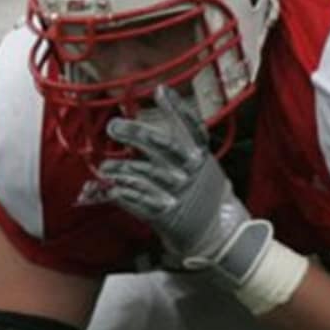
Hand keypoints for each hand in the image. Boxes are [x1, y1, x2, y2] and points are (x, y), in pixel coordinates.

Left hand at [100, 86, 306, 312]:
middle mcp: (191, 173)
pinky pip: (142, 202)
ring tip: (107, 167)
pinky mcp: (167, 215)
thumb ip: (189, 153)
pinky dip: (126, 196)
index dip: (177, 108)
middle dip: (137, 134)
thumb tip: (170, 135)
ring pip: (147, 174)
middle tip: (115, 126)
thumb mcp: (207, 172)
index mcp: (202, 159)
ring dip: (124, 169)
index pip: (191, 128)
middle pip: (163, 146)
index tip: (160, 90)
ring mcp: (179, 194)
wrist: (222, 238)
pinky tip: (113, 190)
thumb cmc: (210, 202)